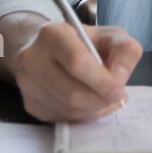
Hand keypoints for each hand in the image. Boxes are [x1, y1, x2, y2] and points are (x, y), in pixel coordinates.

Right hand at [13, 22, 142, 122]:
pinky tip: (90, 104)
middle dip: (100, 101)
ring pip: (67, 109)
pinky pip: (60, 118)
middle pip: (71, 92)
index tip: (120, 92)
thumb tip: (119, 79)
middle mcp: (32, 58)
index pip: (77, 62)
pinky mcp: (29, 103)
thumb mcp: (110, 36)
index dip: (101, 82)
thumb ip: (124, 52)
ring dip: (93, 110)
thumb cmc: (83, 41)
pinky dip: (81, 116)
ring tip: (106, 100)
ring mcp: (26, 83)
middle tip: (118, 99)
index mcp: (53, 34)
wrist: (47, 48)